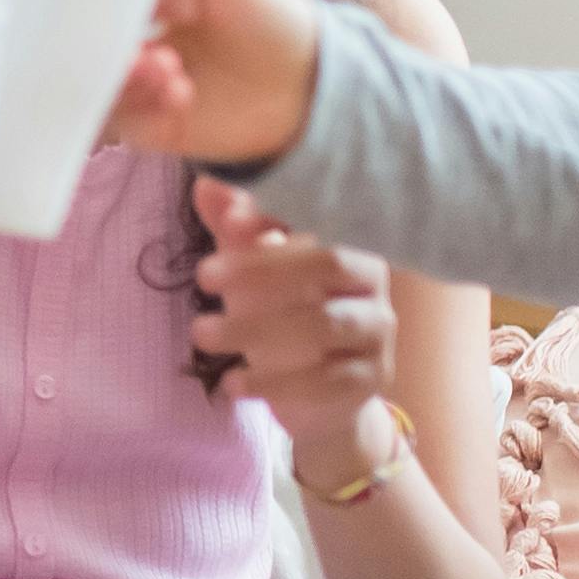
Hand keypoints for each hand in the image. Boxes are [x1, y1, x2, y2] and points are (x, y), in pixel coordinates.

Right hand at [100, 0, 327, 166]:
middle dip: (108, 34)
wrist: (308, 88)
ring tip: (168, 68)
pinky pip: (124, 120)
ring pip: (99, 78)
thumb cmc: (272, 18)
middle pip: (87, 33)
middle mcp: (136, 35)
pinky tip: (181, 94)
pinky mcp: (149, 124)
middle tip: (141, 35)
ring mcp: (139, 82)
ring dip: (128, 72)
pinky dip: (146, 105)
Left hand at [194, 178, 401, 475]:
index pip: (320, 215)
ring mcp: (377, 332)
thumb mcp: (253, 269)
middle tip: (202, 277)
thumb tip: (205, 185)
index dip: (276, 212)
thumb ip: (235, 231)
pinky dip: (275, 383)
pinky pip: (327, 380)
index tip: (228, 222)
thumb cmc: (283, 313)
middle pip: (329, 262)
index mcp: (349, 239)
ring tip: (201, 334)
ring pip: (325, 324)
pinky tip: (232, 383)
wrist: (317, 392)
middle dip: (262, 267)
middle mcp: (373, 281)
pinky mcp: (371, 380)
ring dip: (255, 328)